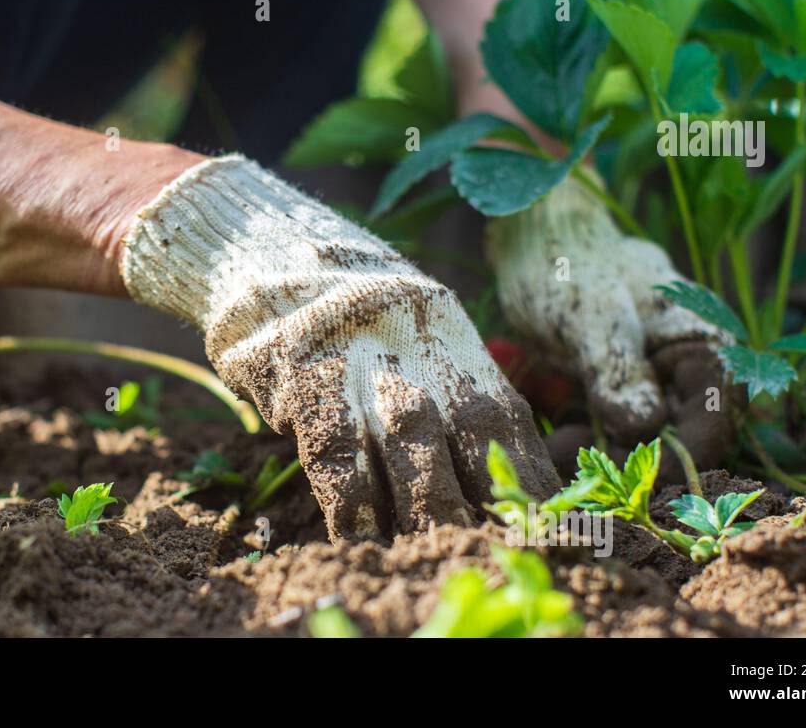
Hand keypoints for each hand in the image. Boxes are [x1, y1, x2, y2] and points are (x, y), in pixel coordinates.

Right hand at [122, 156, 560, 540]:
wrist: (258, 250)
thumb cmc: (347, 313)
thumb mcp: (409, 329)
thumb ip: (451, 386)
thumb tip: (512, 463)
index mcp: (447, 332)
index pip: (503, 414)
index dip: (527, 474)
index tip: (546, 527)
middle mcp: (410, 340)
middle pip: (466, 429)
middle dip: (484, 499)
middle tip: (499, 552)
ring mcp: (355, 355)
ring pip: (408, 443)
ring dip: (426, 509)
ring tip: (438, 555)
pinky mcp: (296, 373)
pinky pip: (332, 451)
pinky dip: (350, 503)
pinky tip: (361, 541)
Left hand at [487, 178, 736, 474]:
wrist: (536, 238)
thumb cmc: (569, 267)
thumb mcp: (589, 318)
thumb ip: (618, 370)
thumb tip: (646, 425)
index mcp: (704, 347)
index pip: (713, 424)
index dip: (677, 461)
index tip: (626, 482)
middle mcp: (689, 370)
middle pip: (678, 440)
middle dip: (630, 465)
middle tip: (571, 465)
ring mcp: (654, 378)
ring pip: (643, 440)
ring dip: (603, 457)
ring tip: (555, 451)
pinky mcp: (620, 386)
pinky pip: (613, 427)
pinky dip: (588, 440)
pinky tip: (554, 440)